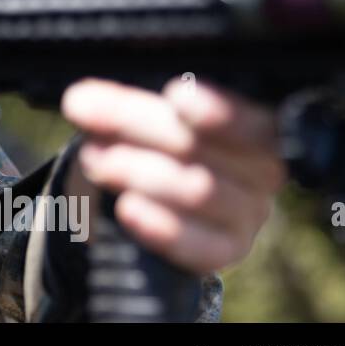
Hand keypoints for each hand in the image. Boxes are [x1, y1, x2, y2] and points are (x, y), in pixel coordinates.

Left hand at [60, 77, 285, 274]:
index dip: (219, 110)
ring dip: (138, 172)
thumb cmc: (150, 140)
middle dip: (138, 125)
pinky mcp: (227, 250)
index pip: (251, 118)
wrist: (144, 200)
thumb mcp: (139, 114)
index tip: (176, 95)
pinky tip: (127, 208)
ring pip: (198, 191)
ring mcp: (248, 213)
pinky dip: (160, 226)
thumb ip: (122, 105)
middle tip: (87, 112)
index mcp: (254, 123)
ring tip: (96, 160)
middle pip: (205, 148)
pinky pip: (200, 246)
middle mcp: (263, 169)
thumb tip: (81, 102)